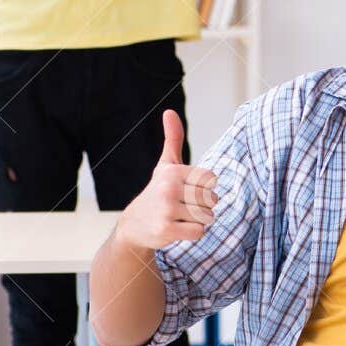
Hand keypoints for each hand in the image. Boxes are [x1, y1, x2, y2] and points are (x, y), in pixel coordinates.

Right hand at [116, 110, 218, 250]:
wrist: (134, 225)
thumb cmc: (157, 192)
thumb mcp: (165, 165)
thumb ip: (173, 139)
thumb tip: (169, 112)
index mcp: (173, 171)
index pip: (211, 181)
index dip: (203, 189)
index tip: (185, 191)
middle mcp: (169, 188)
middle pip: (211, 200)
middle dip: (202, 207)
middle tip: (182, 207)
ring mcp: (167, 209)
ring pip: (206, 217)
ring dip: (197, 221)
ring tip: (179, 218)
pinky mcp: (166, 229)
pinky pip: (199, 232)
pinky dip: (193, 234)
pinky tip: (178, 229)